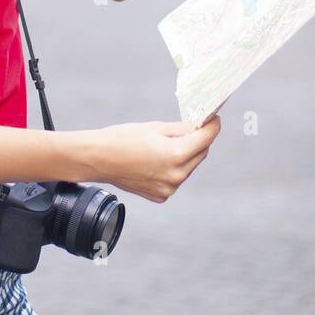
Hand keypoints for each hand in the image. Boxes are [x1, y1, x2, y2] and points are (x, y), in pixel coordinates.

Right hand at [89, 115, 221, 202]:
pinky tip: (157, 159)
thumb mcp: (156, 127)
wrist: (99, 159)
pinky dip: (173, 167)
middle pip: (200, 154)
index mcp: (176, 155)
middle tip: (193, 126)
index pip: (205, 139)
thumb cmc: (124, 138)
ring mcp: (169, 188)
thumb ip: (182, 129)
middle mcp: (176, 175)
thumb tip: (201, 126)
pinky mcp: (161, 195)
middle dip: (199, 140)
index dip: (213, 126)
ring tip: (167, 143)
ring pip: (189, 167)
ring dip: (186, 154)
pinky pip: (176, 178)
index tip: (215, 118)